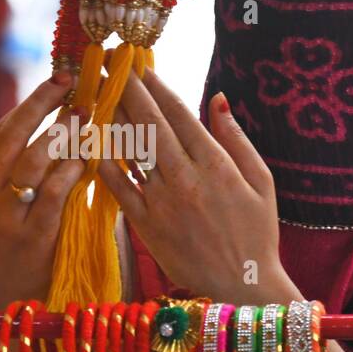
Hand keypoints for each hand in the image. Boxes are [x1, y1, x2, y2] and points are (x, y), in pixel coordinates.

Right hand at [0, 72, 85, 306]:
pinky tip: (88, 158)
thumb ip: (17, 166)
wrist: (10, 306)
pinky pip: (56, 191)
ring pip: (35, 160)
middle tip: (74, 87)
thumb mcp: (0, 205)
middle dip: (45, 104)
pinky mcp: (30, 238)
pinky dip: (73, 170)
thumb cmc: (15, 247)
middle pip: (13, 135)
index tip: (59, 80)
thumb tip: (53, 115)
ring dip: (64, 134)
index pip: (1, 130)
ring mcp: (2, 219)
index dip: (32, 102)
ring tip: (85, 119)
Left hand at [97, 72, 301, 305]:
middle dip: (125, 89)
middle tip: (104, 64)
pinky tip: (90, 140)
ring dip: (108, 117)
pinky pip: (117, 186)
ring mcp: (161, 201)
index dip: (156, 85)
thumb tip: (216, 98)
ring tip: (92, 92)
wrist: (241, 287)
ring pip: (128, 149)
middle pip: (147, 123)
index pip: (178, 113)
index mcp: (216, 164)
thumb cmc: (256, 234)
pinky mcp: (145, 224)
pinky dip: (103, 161)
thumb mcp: (262, 182)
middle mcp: (185, 178)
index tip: (138, 64)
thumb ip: (236, 138)